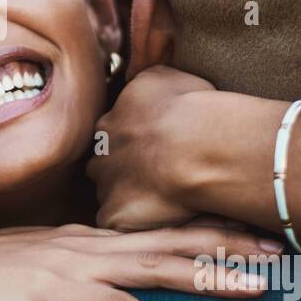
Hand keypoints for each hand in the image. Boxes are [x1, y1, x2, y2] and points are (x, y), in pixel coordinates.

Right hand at [0, 223, 278, 300]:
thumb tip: (92, 269)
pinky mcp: (56, 297)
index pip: (155, 229)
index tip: (251, 233)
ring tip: (258, 289)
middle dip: (228, 244)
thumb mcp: (25, 262)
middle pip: (170, 240)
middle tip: (281, 249)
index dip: (207, 229)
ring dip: (210, 278)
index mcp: (81, 236)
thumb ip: (63, 261)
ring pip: (155, 268)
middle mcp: (85, 244)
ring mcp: (72, 267)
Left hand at [87, 65, 218, 231]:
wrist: (197, 146)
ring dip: (129, 197)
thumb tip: (149, 88)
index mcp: (114, 116)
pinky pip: (118, 223)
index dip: (137, 143)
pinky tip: (160, 220)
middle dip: (123, 169)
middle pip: (105, 161)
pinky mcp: (113, 214)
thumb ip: (147, 84)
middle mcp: (103, 147)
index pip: (114, 131)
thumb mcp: (166, 76)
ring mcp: (106, 182)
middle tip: (158, 177)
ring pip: (109, 192)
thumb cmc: (194, 109)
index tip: (159, 150)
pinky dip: (135, 224)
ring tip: (162, 202)